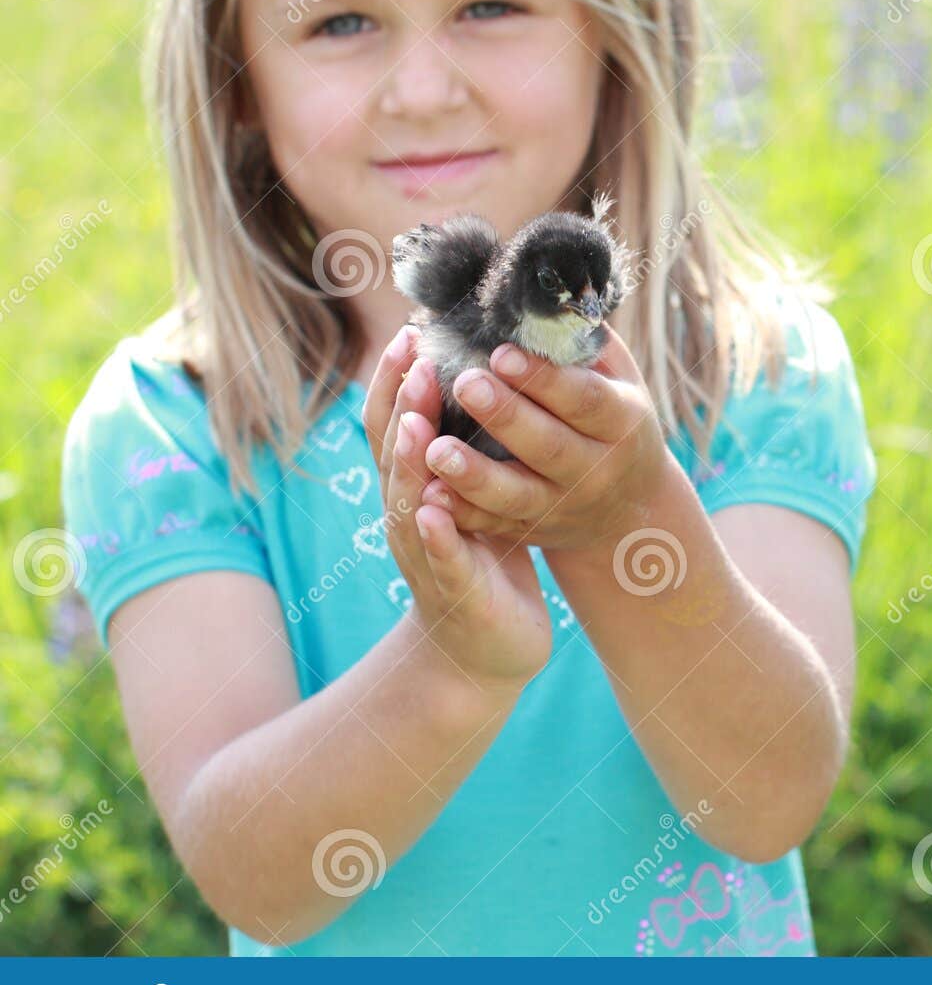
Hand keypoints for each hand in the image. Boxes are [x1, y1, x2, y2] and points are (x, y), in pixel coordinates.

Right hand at [361, 325, 552, 692]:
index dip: (396, 380)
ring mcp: (425, 552)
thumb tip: (485, 378)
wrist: (482, 652)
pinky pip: (439, 557)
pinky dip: (434, 533)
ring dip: (408, 459)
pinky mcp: (452, 589)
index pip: (395, 423)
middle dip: (402, 403)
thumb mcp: (476, 494)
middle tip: (415, 357)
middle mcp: (410, 513)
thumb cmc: (484, 562)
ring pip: (409, 499)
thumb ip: (470, 446)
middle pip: (394, 450)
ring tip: (415, 420)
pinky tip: (433, 509)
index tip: (411, 332)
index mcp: (416, 486)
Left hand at [416, 322, 671, 554]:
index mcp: (621, 421)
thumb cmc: (614, 419)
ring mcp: (563, 505)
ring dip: (474, 474)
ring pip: (517, 494)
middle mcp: (596, 468)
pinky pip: (494, 525)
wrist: (631, 505)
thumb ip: (581, 342)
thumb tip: (537, 290)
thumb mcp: (618, 378)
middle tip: (463, 383)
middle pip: (549, 445)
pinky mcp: (534, 530)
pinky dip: (461, 514)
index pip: (584, 399)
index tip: (501, 352)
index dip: (544, 379)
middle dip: (505, 416)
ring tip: (434, 448)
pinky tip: (428, 495)